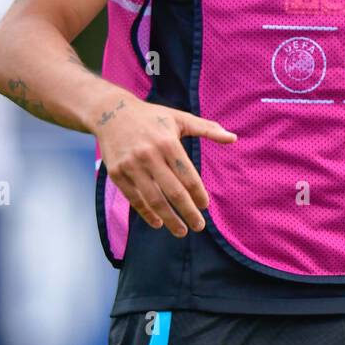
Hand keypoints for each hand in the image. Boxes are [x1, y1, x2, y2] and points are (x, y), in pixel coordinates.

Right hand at [94, 94, 236, 237]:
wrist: (110, 113)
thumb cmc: (151, 117)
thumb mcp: (180, 118)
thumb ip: (207, 129)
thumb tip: (234, 138)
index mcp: (167, 143)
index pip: (188, 176)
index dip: (198, 194)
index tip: (205, 206)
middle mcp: (149, 155)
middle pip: (173, 191)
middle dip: (188, 212)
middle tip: (199, 226)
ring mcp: (131, 166)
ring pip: (154, 199)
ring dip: (169, 219)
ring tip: (181, 231)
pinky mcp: (117, 173)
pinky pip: (134, 199)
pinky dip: (146, 213)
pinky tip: (158, 222)